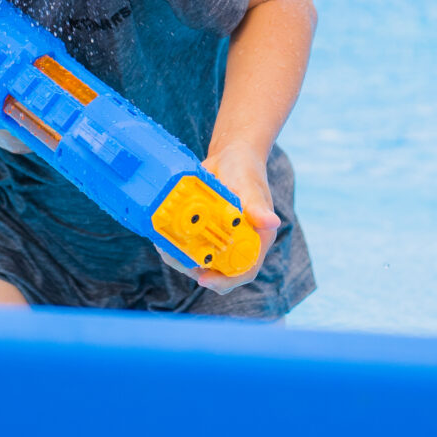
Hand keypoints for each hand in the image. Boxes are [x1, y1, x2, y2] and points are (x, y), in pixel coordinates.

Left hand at [169, 144, 278, 293]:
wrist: (229, 156)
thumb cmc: (245, 171)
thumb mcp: (250, 188)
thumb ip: (258, 207)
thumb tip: (272, 222)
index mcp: (256, 240)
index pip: (244, 270)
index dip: (225, 280)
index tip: (203, 280)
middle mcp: (238, 244)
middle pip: (218, 271)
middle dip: (194, 269)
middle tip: (174, 257)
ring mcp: (220, 240)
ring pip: (200, 262)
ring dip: (181, 259)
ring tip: (164, 246)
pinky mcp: (204, 232)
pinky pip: (190, 247)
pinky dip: (176, 246)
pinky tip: (163, 238)